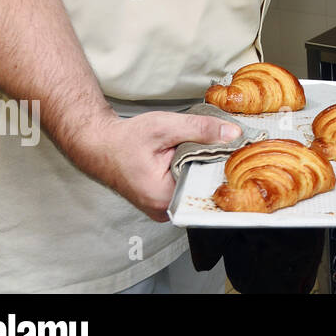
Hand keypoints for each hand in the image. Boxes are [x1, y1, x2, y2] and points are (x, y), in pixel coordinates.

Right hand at [76, 112, 240, 221]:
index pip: (208, 183)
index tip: (234, 148)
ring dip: (202, 167)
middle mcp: (165, 209)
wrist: (100, 145)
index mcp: (164, 197)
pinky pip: (187, 186)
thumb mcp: (165, 127)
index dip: (223, 163)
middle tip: (219, 143)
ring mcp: (164, 208)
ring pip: (197, 186)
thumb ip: (200, 129)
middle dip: (213, 163)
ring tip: (198, 148)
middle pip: (204, 186)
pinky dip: (192, 170)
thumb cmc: (126, 138)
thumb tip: (233, 134)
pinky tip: (190, 156)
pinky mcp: (164, 201)